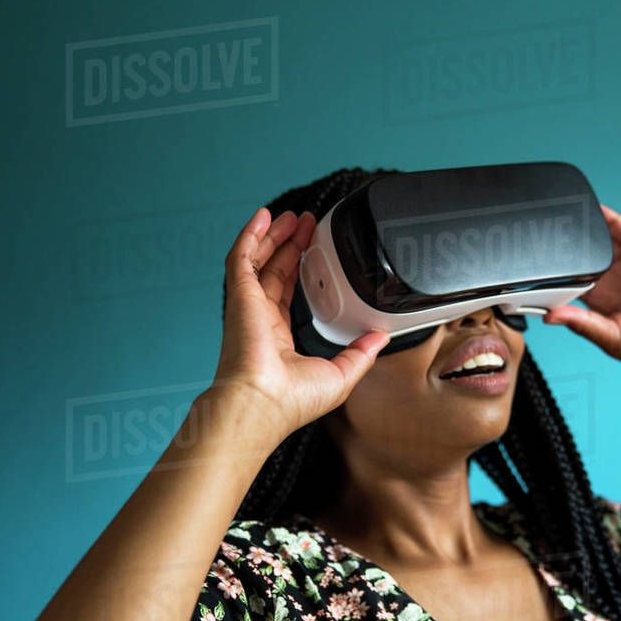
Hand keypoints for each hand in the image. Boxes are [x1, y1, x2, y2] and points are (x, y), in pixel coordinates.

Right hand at [212, 207, 389, 442]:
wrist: (262, 403)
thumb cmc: (290, 401)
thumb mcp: (340, 376)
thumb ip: (361, 354)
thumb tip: (379, 337)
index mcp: (278, 337)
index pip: (287, 293)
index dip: (299, 269)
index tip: (313, 250)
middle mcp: (259, 319)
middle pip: (274, 271)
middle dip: (290, 245)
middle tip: (307, 224)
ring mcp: (247, 306)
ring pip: (258, 260)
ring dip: (274, 235)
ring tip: (292, 216)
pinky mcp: (240, 296)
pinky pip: (242, 258)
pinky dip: (251, 236)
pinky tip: (264, 218)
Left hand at [542, 203, 620, 385]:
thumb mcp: (611, 340)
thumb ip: (582, 324)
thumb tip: (550, 316)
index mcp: (599, 302)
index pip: (570, 279)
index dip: (552, 268)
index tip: (529, 258)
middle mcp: (614, 281)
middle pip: (584, 254)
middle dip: (566, 241)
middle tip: (543, 226)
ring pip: (604, 240)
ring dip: (587, 226)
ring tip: (566, 210)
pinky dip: (615, 222)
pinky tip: (600, 211)